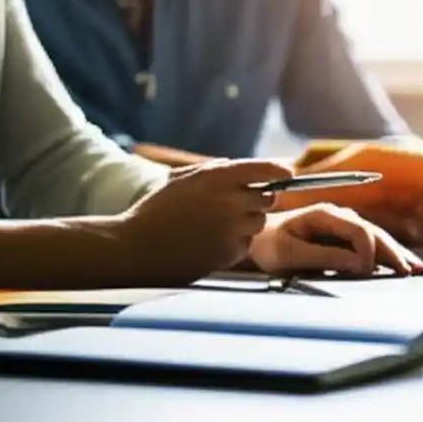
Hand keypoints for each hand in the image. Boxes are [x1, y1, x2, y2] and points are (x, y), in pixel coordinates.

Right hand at [115, 158, 291, 281]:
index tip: (286, 176)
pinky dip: (235, 243)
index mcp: (217, 177)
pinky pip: (246, 244)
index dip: (279, 172)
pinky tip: (209, 242)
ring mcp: (232, 228)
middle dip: (257, 200)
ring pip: (258, 222)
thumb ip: (214, 170)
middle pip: (267, 198)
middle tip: (236, 206)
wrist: (135, 248)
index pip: (265, 169)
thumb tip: (244, 169)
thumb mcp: (181, 179)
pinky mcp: (230, 252)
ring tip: (215, 226)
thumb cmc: (155, 212)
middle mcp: (230, 200)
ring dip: (246, 222)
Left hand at [247, 204, 422, 276]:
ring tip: (416, 269)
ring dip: (397, 254)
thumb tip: (358, 263)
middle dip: (393, 252)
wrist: (259, 240)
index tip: (367, 273)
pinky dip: (388, 256)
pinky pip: (372, 246)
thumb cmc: (269, 246)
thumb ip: (324, 256)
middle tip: (409, 271)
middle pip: (374, 233)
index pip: (358, 230)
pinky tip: (405, 266)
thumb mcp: (290, 254)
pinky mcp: (346, 238)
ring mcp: (345, 226)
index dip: (367, 251)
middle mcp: (340, 217)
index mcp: (325, 215)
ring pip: (377, 239)